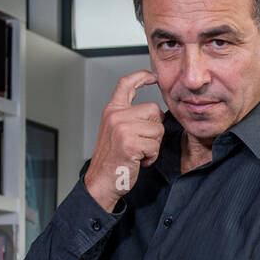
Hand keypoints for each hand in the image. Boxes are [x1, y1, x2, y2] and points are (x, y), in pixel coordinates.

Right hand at [83, 70, 163, 210]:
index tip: (152, 76)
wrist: (101, 182)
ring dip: (153, 145)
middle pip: (154, 110)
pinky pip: (155, 146)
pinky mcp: (130, 142)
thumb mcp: (116, 131)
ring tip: (137, 152)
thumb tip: (156, 111)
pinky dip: (151, 156)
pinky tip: (138, 160)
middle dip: (155, 129)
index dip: (141, 77)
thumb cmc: (112, 160)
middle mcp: (116, 116)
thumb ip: (131, 117)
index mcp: (112, 110)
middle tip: (141, 143)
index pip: (126, 84)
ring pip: (158, 129)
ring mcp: (122, 128)